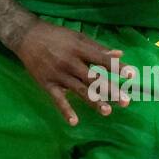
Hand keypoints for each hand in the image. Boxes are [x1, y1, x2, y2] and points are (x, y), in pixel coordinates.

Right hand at [13, 21, 133, 125]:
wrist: (26, 36)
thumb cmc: (55, 36)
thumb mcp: (77, 36)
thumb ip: (97, 47)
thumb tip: (120, 54)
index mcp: (79, 48)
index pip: (102, 59)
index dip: (117, 67)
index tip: (132, 75)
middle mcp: (70, 62)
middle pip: (93, 78)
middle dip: (110, 89)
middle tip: (126, 101)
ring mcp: (58, 74)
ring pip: (79, 90)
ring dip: (94, 101)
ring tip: (108, 112)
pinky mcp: (47, 83)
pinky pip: (57, 99)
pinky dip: (65, 110)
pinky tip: (74, 122)